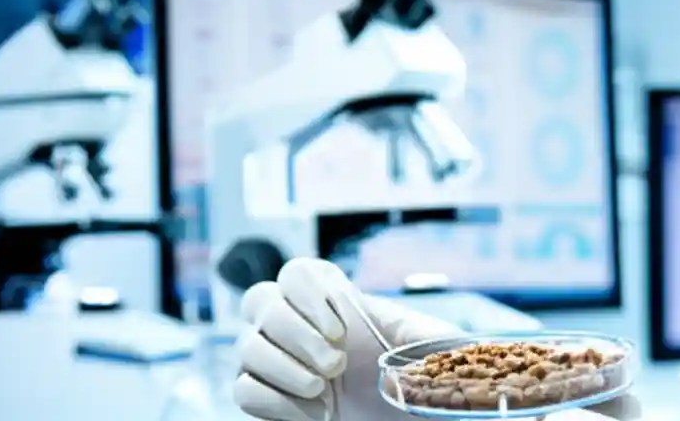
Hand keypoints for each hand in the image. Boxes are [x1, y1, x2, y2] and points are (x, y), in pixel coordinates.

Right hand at [233, 258, 461, 420]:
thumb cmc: (426, 384)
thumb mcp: (434, 352)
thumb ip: (422, 336)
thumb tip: (411, 343)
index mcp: (341, 307)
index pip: (297, 272)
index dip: (309, 293)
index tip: (341, 328)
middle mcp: (304, 328)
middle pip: (258, 299)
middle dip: (295, 332)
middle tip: (335, 365)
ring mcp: (282, 364)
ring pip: (246, 346)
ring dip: (282, 367)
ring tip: (322, 390)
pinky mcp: (273, 400)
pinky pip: (244, 389)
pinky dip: (275, 401)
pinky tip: (315, 412)